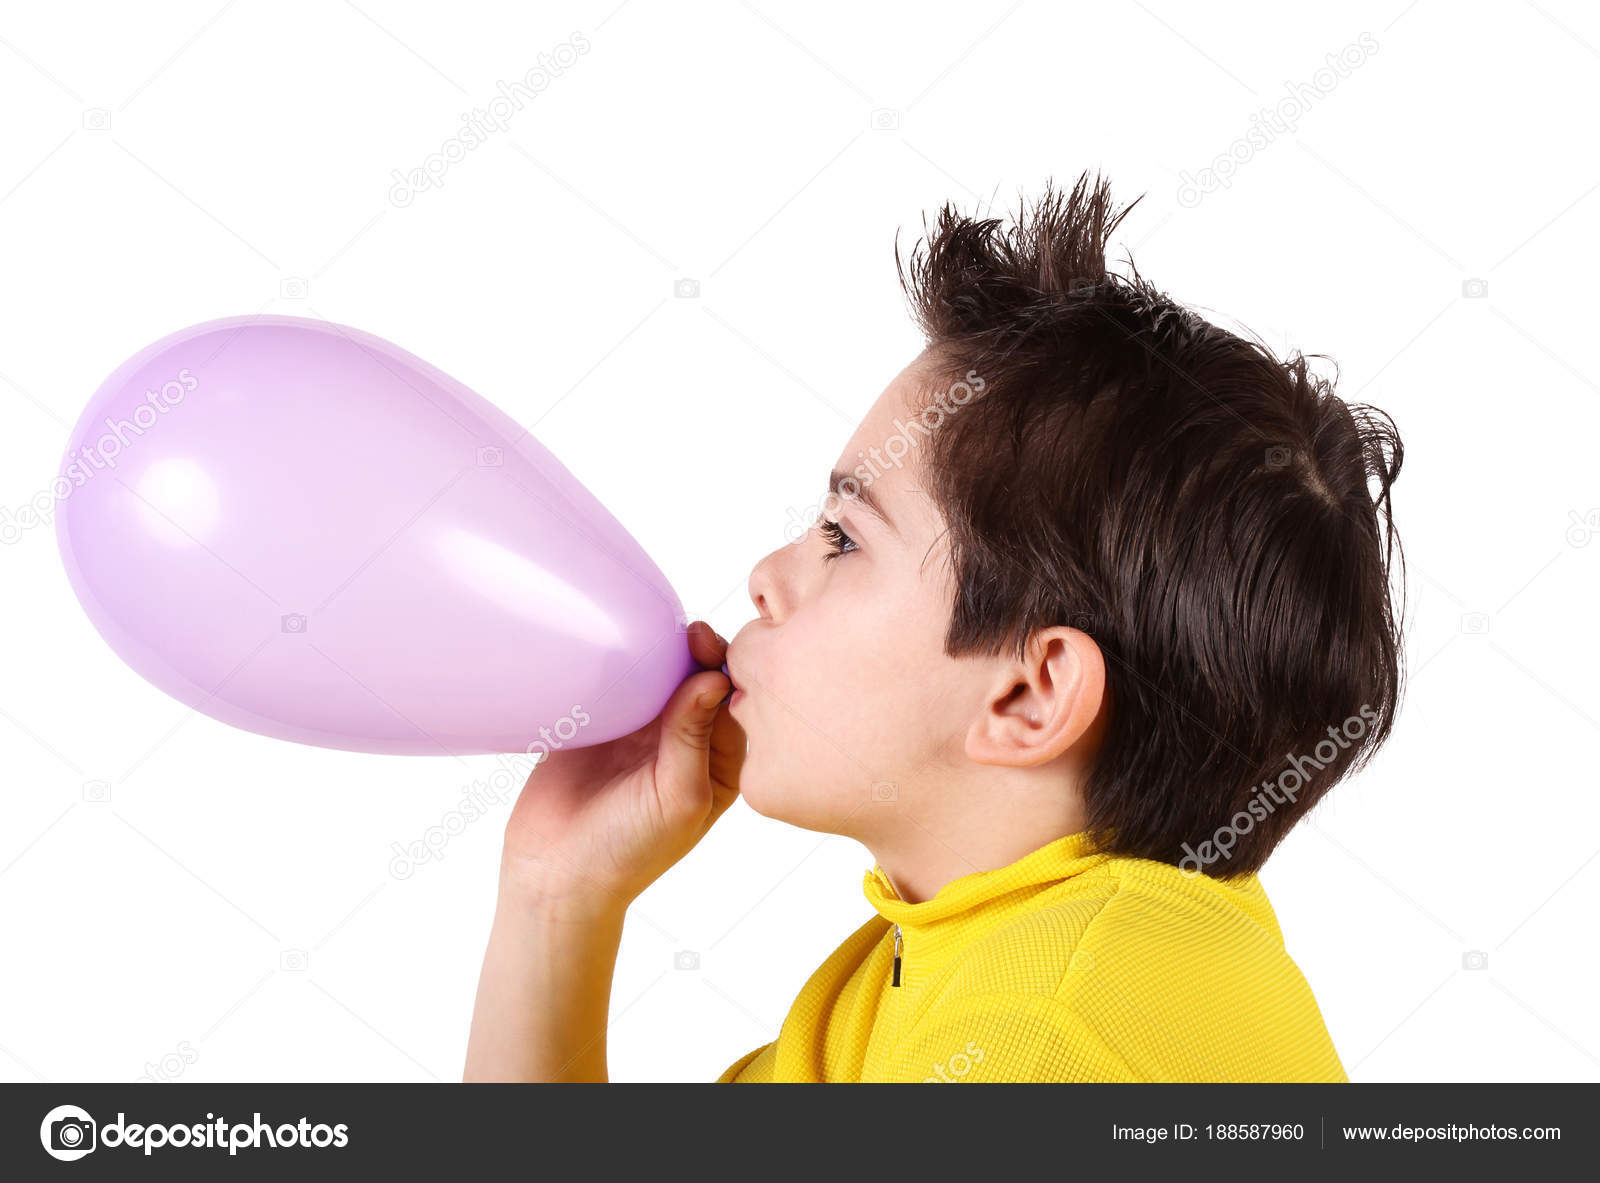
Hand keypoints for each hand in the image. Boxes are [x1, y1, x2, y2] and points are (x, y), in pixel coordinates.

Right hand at [498, 621, 744, 908]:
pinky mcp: (600, 719)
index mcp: (719, 761)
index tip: (717, 653)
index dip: (732, 672)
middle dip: (701, 652)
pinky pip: (614, 679)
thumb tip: (714, 679)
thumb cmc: (630, 850)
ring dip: (661, 650)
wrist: (555, 873)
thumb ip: (694, 739)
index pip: (736, 704)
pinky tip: (618, 643)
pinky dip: (618, 659)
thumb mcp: (679, 799)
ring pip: (660, 673)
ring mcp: (641, 726)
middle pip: (699, 678)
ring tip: (658, 634)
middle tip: (691, 635)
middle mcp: (685, 738)